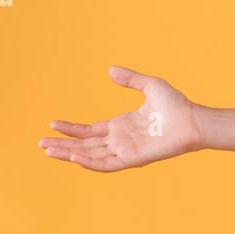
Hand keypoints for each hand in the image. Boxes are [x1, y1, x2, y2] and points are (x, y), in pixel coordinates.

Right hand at [38, 65, 204, 171]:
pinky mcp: (134, 159)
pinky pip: (107, 164)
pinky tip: (74, 156)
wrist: (193, 120)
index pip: (90, 131)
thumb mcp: (150, 86)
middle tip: (41, 143)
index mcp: (122, 126)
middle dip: (63, 145)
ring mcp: (126, 151)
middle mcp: (121, 140)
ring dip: (70, 154)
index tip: (53, 124)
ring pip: (92, 156)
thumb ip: (131, 79)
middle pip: (85, 146)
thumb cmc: (177, 105)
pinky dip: (90, 162)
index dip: (71, 129)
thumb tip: (110, 69)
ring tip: (49, 151)